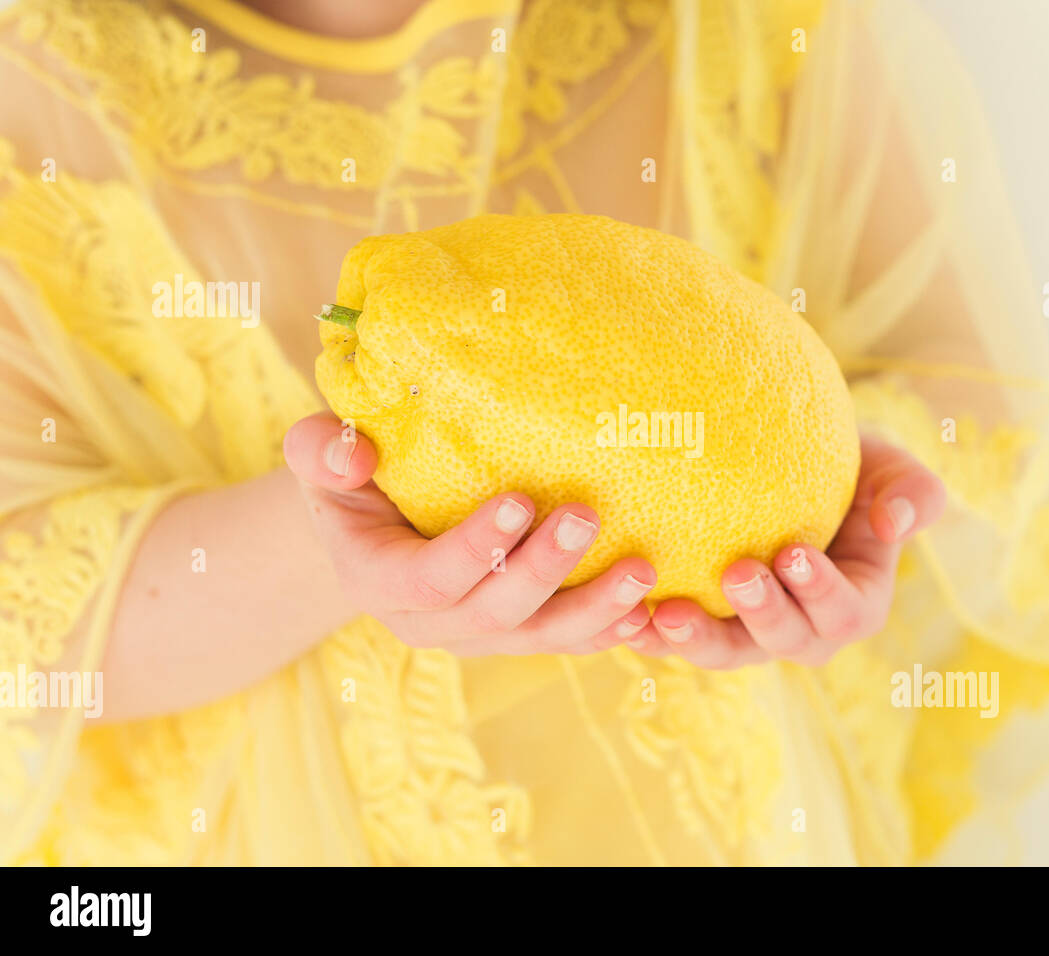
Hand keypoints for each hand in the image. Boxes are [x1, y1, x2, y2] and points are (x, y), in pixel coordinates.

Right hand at [283, 413, 656, 654]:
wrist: (373, 519)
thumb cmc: (353, 475)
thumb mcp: (320, 454)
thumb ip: (318, 450)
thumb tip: (351, 455)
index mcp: (377, 579)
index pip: (429, 578)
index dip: (475, 548)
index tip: (519, 499)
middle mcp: (428, 621)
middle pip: (492, 613)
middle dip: (543, 571)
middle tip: (586, 515)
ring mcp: (476, 634)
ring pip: (537, 637)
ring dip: (592, 612)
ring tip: (641, 575)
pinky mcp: (516, 632)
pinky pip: (563, 642)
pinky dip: (606, 631)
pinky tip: (646, 612)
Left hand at [630, 434, 946, 668]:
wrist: (793, 470)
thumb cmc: (852, 467)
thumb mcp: (892, 468)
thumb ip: (912, 492)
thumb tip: (898, 520)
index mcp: (854, 605)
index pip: (844, 611)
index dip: (820, 591)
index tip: (794, 554)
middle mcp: (802, 631)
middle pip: (781, 639)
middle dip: (760, 614)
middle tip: (735, 573)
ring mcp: (748, 634)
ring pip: (723, 651)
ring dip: (693, 638)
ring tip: (662, 611)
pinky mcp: (702, 624)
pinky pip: (673, 639)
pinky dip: (647, 634)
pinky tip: (619, 614)